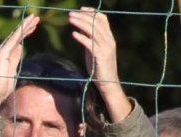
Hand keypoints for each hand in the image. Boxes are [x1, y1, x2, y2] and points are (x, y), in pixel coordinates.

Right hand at [0, 15, 40, 114]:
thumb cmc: (3, 87)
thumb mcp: (12, 69)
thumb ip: (15, 58)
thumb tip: (20, 46)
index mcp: (2, 54)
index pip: (15, 40)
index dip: (25, 32)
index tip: (34, 26)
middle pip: (15, 35)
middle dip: (26, 26)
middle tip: (36, 18)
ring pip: (15, 35)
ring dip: (25, 25)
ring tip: (35, 18)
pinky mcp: (1, 53)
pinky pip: (13, 39)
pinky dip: (20, 31)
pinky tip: (27, 25)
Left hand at [69, 8, 130, 122]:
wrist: (108, 83)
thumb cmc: (99, 68)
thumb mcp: (94, 51)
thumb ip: (90, 40)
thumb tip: (80, 30)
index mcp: (109, 38)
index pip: (103, 19)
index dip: (92, 12)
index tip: (80, 9)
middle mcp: (109, 40)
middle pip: (97, 22)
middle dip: (83, 16)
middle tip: (70, 14)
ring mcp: (106, 48)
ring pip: (94, 30)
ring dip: (81, 24)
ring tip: (70, 20)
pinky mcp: (101, 56)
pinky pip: (90, 44)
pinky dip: (82, 37)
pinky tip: (73, 34)